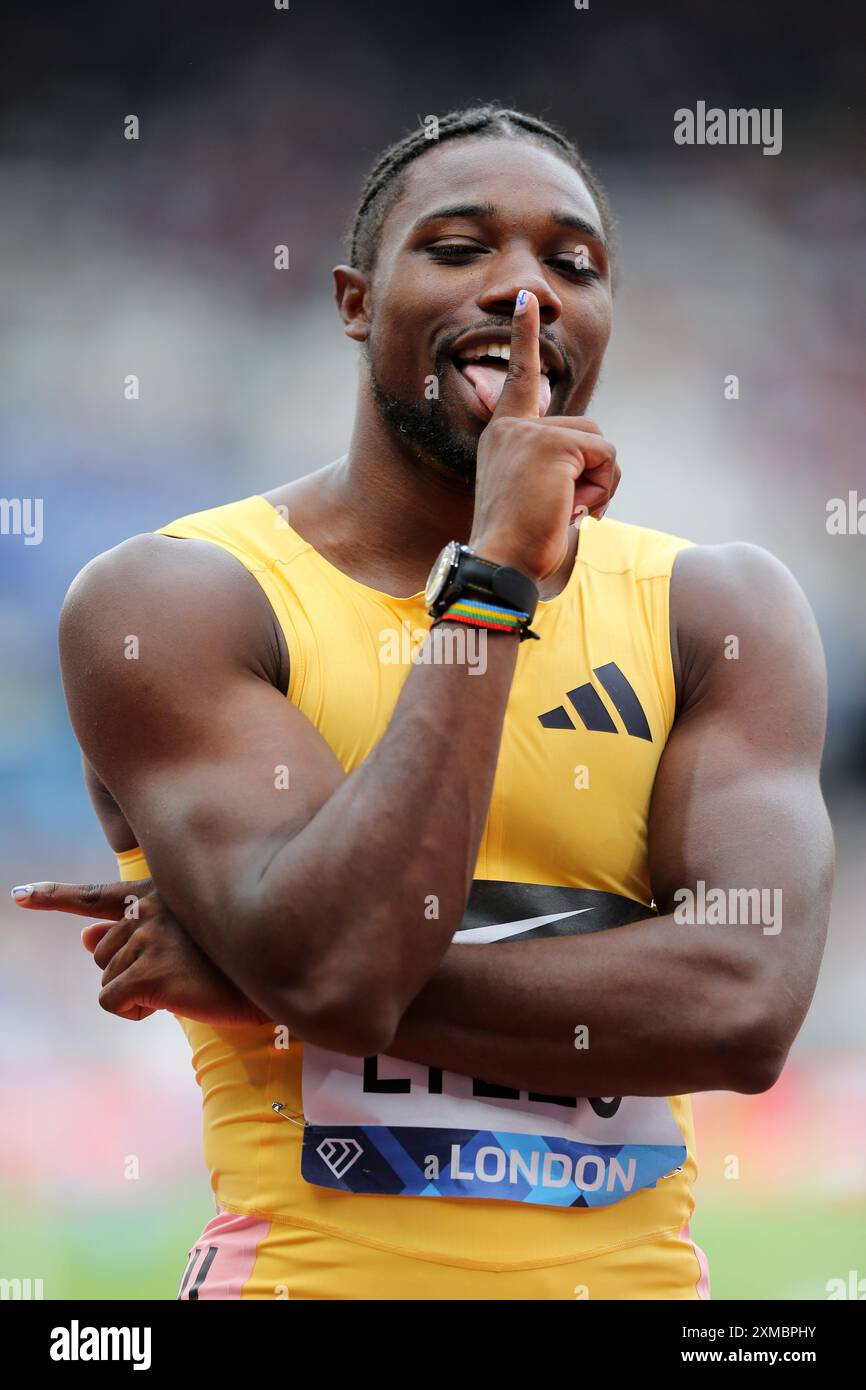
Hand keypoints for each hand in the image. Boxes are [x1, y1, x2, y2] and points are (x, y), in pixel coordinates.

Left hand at [12, 878, 267, 1024]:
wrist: (274, 982)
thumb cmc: (234, 964)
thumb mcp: (180, 945)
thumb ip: (131, 936)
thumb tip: (83, 938)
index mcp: (161, 893)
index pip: (98, 895)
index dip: (54, 895)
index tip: (20, 895)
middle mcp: (150, 908)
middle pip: (101, 953)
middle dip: (127, 973)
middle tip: (178, 976)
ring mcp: (149, 936)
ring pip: (106, 979)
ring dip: (138, 993)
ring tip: (185, 985)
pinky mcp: (148, 970)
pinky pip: (112, 1002)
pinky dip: (137, 1012)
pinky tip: (175, 1002)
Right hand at [470, 289, 619, 583]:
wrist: (502, 564)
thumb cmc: (521, 544)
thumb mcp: (535, 495)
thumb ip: (555, 468)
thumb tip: (595, 465)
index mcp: (502, 435)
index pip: (519, 379)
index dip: (525, 338)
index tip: (527, 299)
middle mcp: (511, 427)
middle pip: (587, 430)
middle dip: (593, 473)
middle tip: (565, 509)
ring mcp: (530, 433)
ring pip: (600, 444)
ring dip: (599, 483)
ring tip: (567, 511)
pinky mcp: (552, 445)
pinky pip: (606, 457)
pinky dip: (602, 488)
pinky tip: (573, 509)